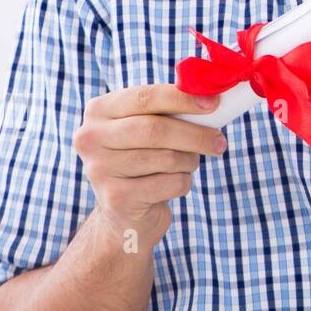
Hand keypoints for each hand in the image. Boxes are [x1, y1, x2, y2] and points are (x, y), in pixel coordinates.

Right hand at [73, 84, 227, 247]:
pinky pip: (170, 183)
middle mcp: (90, 138)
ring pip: (167, 158)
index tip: (214, 103)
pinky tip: (172, 185)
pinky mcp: (116, 198)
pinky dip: (183, 183)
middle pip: (155, 129)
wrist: (124, 213)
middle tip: (219, 141)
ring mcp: (99, 169)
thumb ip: (171, 110)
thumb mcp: (149, 127)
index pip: (145, 97)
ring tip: (187, 164)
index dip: (182, 99)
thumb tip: (212, 97)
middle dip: (195, 134)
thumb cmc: (145, 158)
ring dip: (189, 161)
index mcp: (99, 110)